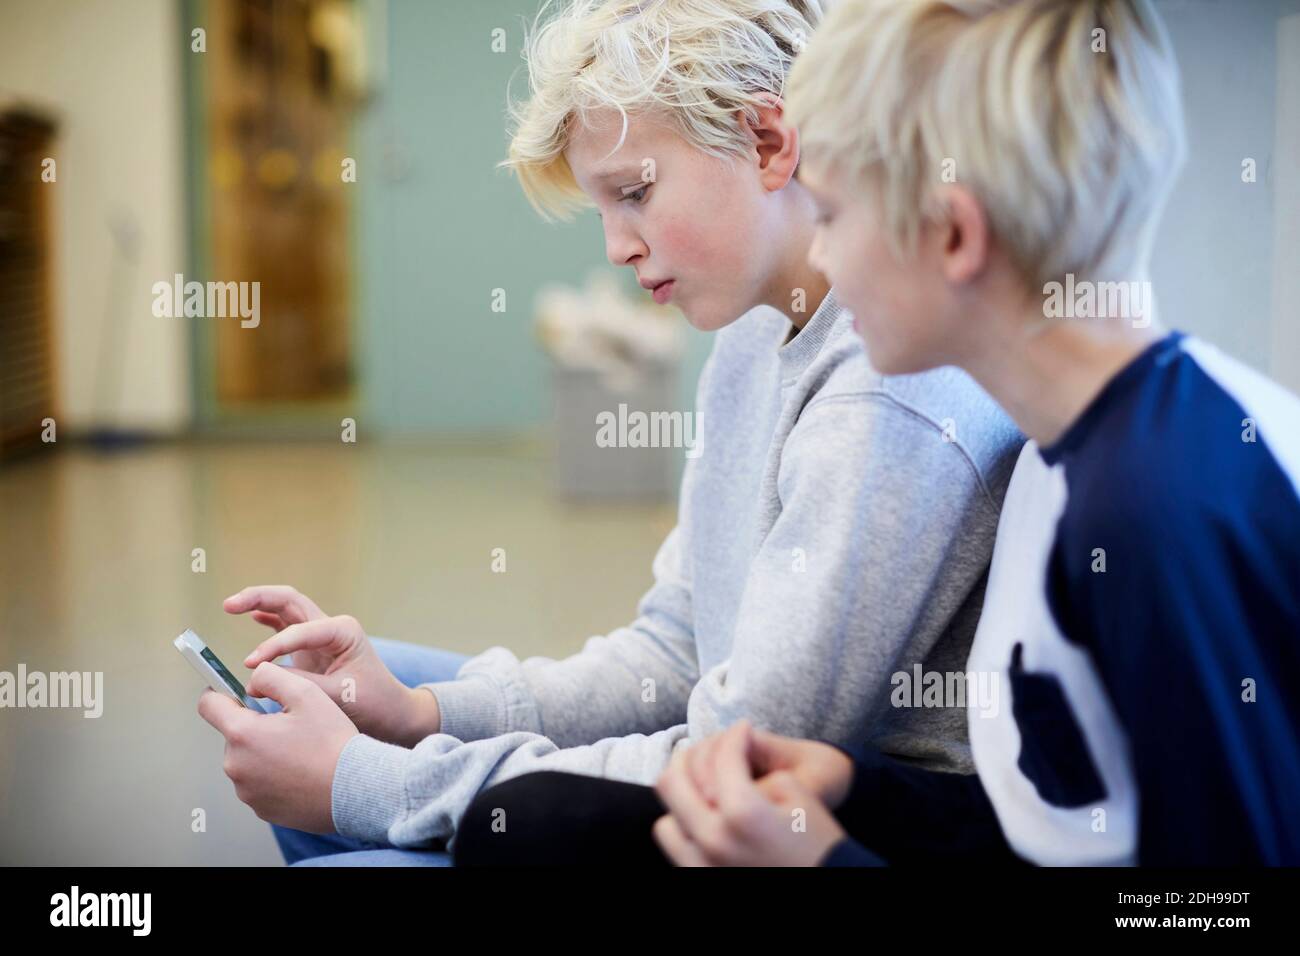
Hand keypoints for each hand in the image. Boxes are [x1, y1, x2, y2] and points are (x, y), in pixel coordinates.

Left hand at [197, 661, 358, 832]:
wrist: (355, 789)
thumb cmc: (332, 742)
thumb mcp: (307, 694)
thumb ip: (272, 676)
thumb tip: (253, 677)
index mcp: (242, 734)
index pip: (208, 706)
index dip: (219, 693)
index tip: (231, 692)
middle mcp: (236, 765)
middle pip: (234, 734)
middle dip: (256, 726)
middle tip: (291, 727)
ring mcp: (247, 791)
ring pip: (247, 760)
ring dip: (265, 752)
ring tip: (301, 753)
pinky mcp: (260, 809)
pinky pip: (259, 784)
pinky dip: (275, 776)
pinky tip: (302, 773)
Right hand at [225, 585, 439, 745]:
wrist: (390, 713)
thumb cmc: (371, 703)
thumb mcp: (337, 696)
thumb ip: (300, 684)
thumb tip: (259, 678)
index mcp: (343, 632)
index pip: (300, 631)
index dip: (274, 647)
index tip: (252, 665)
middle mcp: (332, 626)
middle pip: (291, 600)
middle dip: (259, 598)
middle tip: (229, 604)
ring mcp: (321, 634)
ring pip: (287, 608)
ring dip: (260, 603)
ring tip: (231, 605)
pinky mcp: (313, 647)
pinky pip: (287, 626)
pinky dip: (268, 618)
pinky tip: (251, 615)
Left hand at [653, 720, 846, 865]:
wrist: (827, 885)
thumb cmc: (820, 843)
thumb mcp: (800, 795)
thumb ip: (758, 771)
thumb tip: (728, 763)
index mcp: (743, 814)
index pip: (721, 758)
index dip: (735, 734)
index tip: (743, 729)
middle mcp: (714, 841)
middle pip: (673, 782)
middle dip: (691, 756)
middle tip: (713, 751)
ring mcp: (703, 867)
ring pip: (666, 820)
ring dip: (683, 800)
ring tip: (706, 789)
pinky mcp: (702, 882)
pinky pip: (677, 851)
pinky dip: (686, 831)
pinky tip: (709, 820)